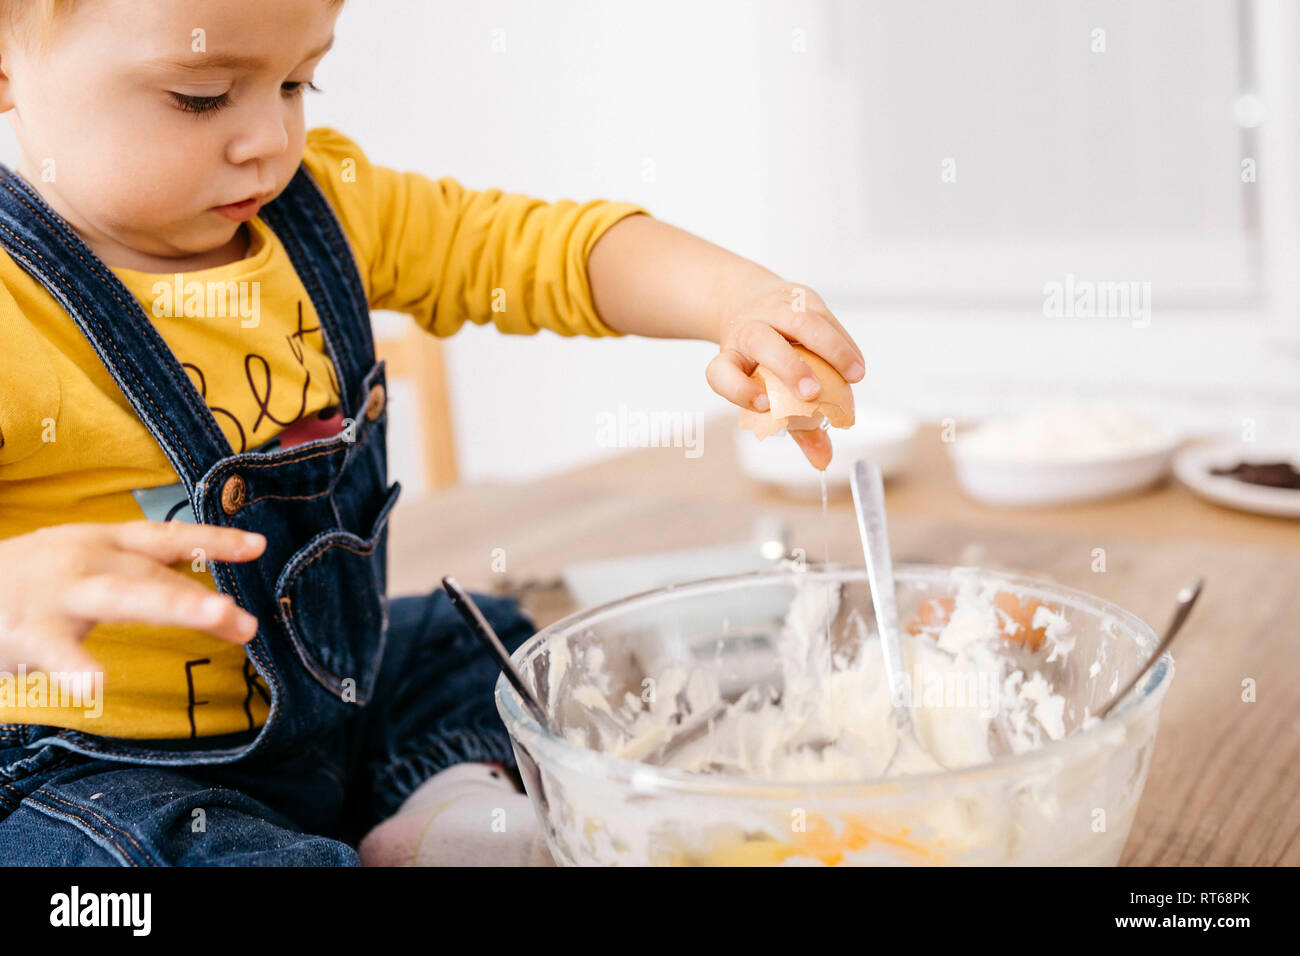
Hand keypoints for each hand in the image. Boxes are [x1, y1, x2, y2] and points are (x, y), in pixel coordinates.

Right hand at [0, 521, 265, 674]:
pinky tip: (96, 686)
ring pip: (124, 597)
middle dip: (202, 597)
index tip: (260, 547)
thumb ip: (138, 575)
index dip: (212, 540)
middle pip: (155, 574)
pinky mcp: (25, 630)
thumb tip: (202, 597)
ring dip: (176, 606)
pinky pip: (55, 653)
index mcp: (103, 543)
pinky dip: (75, 669)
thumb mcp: (85, 564)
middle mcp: (87, 561)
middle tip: (246, 621)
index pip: (167, 538)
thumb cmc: (28, 582)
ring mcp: (57, 594)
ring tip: (220, 617)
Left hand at [707, 279, 864, 468]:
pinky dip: (844, 342)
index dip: (739, 390)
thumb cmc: (758, 358)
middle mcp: (747, 330)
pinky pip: (825, 317)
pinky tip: (857, 364)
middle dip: (789, 367)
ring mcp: (772, 309)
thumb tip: (823, 461)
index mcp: (729, 357)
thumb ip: (796, 427)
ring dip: (830, 348)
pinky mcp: (799, 295)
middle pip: (761, 342)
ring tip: (853, 376)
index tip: (762, 406)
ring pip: (800, 321)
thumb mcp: (767, 390)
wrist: (746, 300)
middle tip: (812, 393)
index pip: (722, 374)